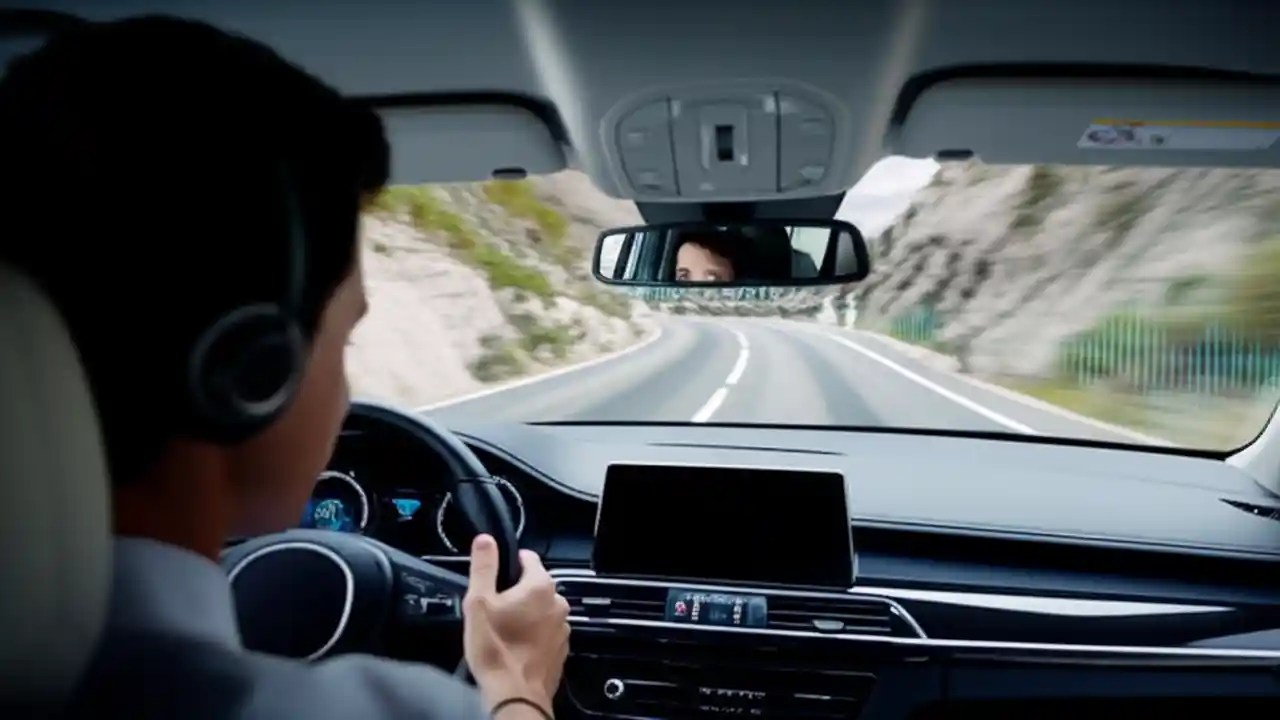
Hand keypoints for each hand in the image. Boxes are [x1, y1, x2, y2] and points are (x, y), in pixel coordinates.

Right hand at [463, 534, 569, 713]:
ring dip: (526, 613)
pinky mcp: (561, 648)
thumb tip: (486, 539)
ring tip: (503, 630)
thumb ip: (484, 567)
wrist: (514, 694)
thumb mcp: (479, 602)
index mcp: (541, 586)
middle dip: (516, 592)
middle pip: (535, 585)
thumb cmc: (494, 647)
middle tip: (493, 609)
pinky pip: (546, 631)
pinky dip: (534, 633)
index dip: (509, 563)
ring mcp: (563, 627)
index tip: (493, 578)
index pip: (528, 558)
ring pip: (541, 609)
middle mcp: (558, 602)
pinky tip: (516, 645)